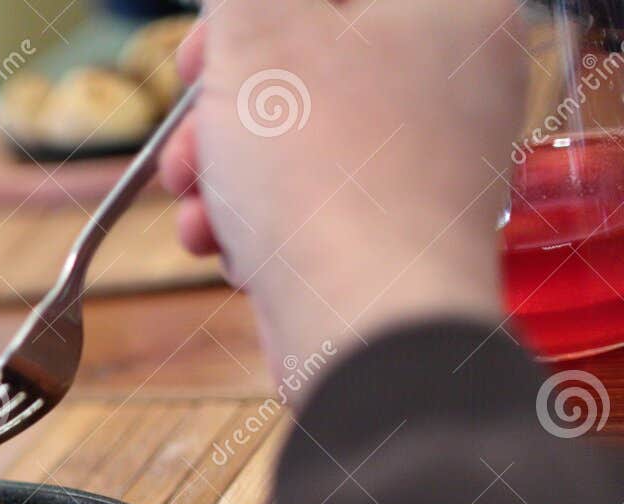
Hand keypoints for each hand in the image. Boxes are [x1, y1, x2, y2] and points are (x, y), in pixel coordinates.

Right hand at [160, 1, 525, 373]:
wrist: (366, 328)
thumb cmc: (329, 176)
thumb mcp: (258, 33)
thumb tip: (238, 3)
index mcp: (452, 9)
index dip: (248, 14)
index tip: (204, 49)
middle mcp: (455, 83)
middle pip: (310, 62)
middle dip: (224, 103)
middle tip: (190, 123)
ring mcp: (429, 166)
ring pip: (298, 138)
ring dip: (224, 168)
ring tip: (196, 198)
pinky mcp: (392, 236)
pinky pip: (309, 204)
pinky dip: (256, 220)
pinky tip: (223, 242)